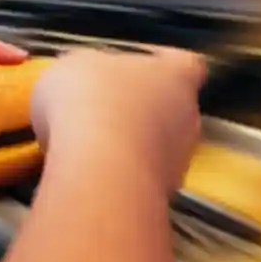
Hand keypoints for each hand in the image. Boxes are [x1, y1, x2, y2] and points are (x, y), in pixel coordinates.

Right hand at [31, 48, 205, 193]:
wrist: (98, 170)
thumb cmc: (91, 100)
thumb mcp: (74, 65)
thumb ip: (89, 70)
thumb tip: (84, 80)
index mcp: (175, 76)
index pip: (187, 64)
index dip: (165, 67)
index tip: (144, 70)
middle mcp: (187, 117)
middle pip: (173, 109)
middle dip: (142, 112)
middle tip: (105, 113)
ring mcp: (178, 161)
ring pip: (157, 149)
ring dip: (131, 150)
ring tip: (88, 151)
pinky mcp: (161, 197)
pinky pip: (139, 182)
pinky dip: (119, 180)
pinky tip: (86, 178)